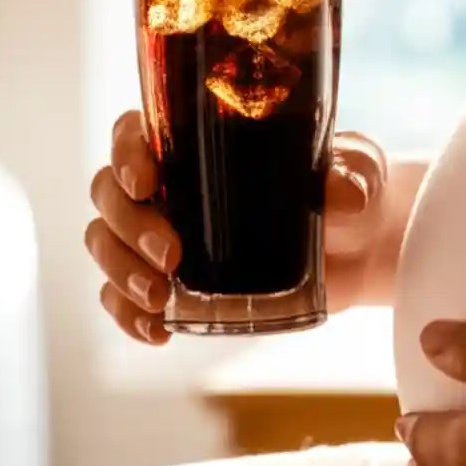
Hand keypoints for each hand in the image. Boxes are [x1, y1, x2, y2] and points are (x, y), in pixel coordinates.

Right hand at [85, 110, 388, 344]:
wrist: (358, 248)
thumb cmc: (348, 188)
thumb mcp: (358, 173)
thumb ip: (352, 177)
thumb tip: (344, 194)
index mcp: (199, 140)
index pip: (135, 133)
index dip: (126, 153)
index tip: (146, 181)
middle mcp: (169, 183)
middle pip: (109, 193)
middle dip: (128, 225)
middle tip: (171, 255)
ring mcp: (163, 234)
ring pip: (106, 243)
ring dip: (119, 271)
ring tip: (159, 299)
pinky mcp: (172, 283)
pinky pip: (122, 297)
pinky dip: (127, 315)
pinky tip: (155, 332)